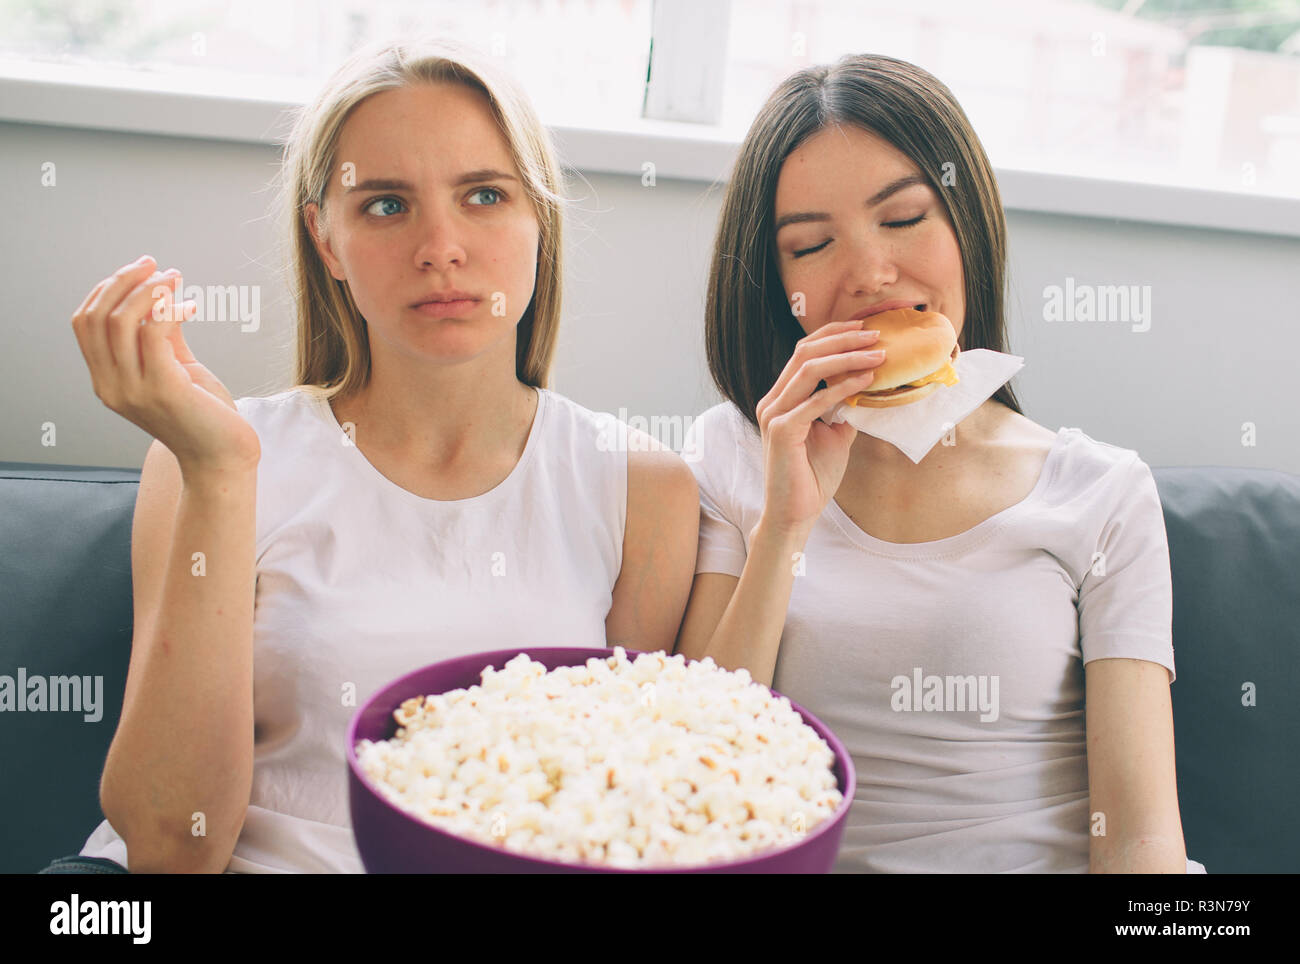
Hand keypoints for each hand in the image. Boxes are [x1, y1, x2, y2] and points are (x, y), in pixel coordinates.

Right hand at [70, 255, 260, 471]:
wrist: (224, 457)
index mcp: (107, 380)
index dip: (107, 289)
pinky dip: (170, 310)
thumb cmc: (204, 414)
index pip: (84, 323)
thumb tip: (161, 296)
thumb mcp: (176, 368)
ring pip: (120, 320)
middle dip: (124, 280)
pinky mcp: (163, 389)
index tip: (140, 270)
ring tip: (175, 279)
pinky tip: (192, 306)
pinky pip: (154, 332)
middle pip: (96, 316)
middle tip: (154, 265)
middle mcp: (111, 386)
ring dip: (149, 290)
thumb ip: (162, 337)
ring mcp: (133, 390)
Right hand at [754, 320, 885, 537]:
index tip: (864, 327)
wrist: (796, 513)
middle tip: (875, 333)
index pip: (804, 352)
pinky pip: (816, 400)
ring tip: (878, 353)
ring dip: (847, 357)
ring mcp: (774, 414)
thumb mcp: (835, 435)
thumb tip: (867, 389)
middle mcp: (772, 401)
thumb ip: (843, 410)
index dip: (833, 334)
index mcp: (781, 398)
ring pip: (808, 369)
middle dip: (842, 338)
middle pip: (805, 352)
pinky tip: (867, 380)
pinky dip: (843, 387)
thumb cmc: (813, 477)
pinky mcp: (782, 430)